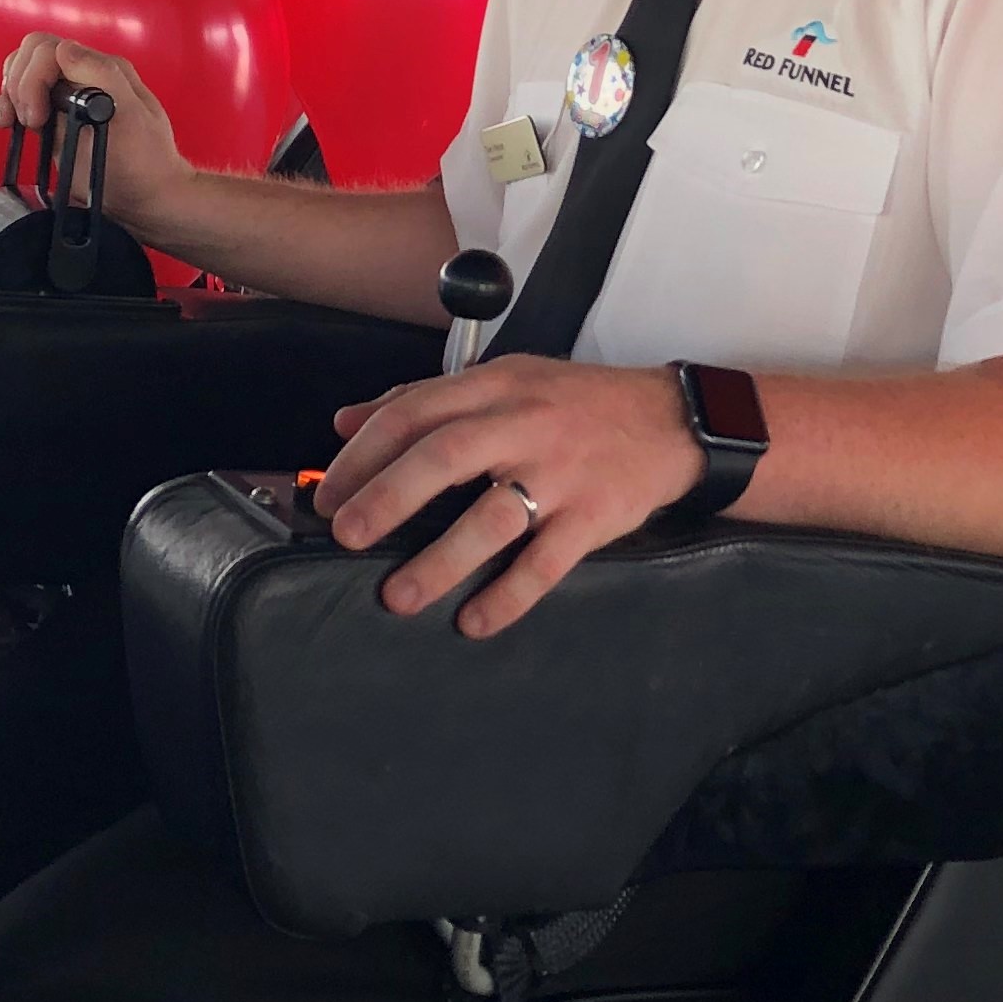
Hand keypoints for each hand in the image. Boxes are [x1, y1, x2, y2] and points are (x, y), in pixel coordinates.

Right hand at [0, 33, 191, 232]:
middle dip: (20, 85)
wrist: (144, 196)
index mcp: (102, 69)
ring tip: (21, 123)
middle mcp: (81, 77)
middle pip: (30, 55)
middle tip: (31, 120)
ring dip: (11, 94)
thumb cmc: (146, 162)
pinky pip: (19, 97)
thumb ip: (104, 75)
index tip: (38, 114)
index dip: (34, 78)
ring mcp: (65, 97)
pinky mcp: (52, 118)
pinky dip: (6, 105)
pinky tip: (10, 123)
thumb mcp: (134, 117)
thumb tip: (65, 49)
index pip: (48, 48)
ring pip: (21, 72)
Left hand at [315, 359, 706, 638]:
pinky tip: (474, 621)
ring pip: (493, 516)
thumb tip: (346, 422)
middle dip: (387, 498)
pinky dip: (508, 596)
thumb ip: (424, 397)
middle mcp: (526, 424)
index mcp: (496, 386)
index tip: (329, 492)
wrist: (673, 421)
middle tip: (346, 536)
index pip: (415, 412)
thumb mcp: (504, 380)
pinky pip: (546, 563)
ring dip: (440, 560)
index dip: (364, 453)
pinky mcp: (595, 516)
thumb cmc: (577, 403)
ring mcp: (563, 472)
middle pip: (445, 456)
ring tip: (398, 595)